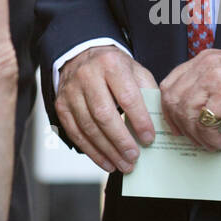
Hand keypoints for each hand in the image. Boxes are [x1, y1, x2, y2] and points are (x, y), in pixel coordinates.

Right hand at [55, 46, 157, 174]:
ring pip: (89, 127)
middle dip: (121, 140)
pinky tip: (107, 162)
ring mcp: (71, 92)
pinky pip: (76, 134)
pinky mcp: (61, 106)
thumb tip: (158, 123)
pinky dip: (92, 152)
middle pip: (104, 114)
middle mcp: (87, 76)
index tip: (149, 138)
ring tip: (124, 164)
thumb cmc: (114, 68)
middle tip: (134, 157)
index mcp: (111, 64)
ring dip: (108, 151)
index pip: (127, 97)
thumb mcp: (135, 70)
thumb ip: (148, 93)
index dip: (139, 120)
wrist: (83, 57)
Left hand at [159, 49, 220, 149]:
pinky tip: (219, 142)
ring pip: (185, 112)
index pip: (171, 82)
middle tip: (189, 137)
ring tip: (208, 143)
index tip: (174, 123)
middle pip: (173, 99)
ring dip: (194, 134)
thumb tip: (195, 106)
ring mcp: (214, 79)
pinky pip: (204, 123)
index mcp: (204, 59)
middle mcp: (205, 66)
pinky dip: (208, 138)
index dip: (168, 107)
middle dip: (177, 123)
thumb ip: (209, 80)